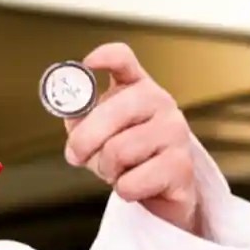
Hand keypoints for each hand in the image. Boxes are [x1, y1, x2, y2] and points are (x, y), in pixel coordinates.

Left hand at [64, 42, 199, 233]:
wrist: (162, 192)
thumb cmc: (127, 158)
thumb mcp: (97, 134)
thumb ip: (81, 119)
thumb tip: (68, 108)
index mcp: (137, 88)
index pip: (124, 60)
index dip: (105, 57)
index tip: (88, 64)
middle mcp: (160, 103)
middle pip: (111, 112)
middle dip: (83, 142)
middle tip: (77, 156)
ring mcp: (175, 132)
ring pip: (118, 152)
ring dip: (107, 170)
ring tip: (118, 171)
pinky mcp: (181, 165)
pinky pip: (131, 182)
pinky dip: (124, 190)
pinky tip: (138, 184)